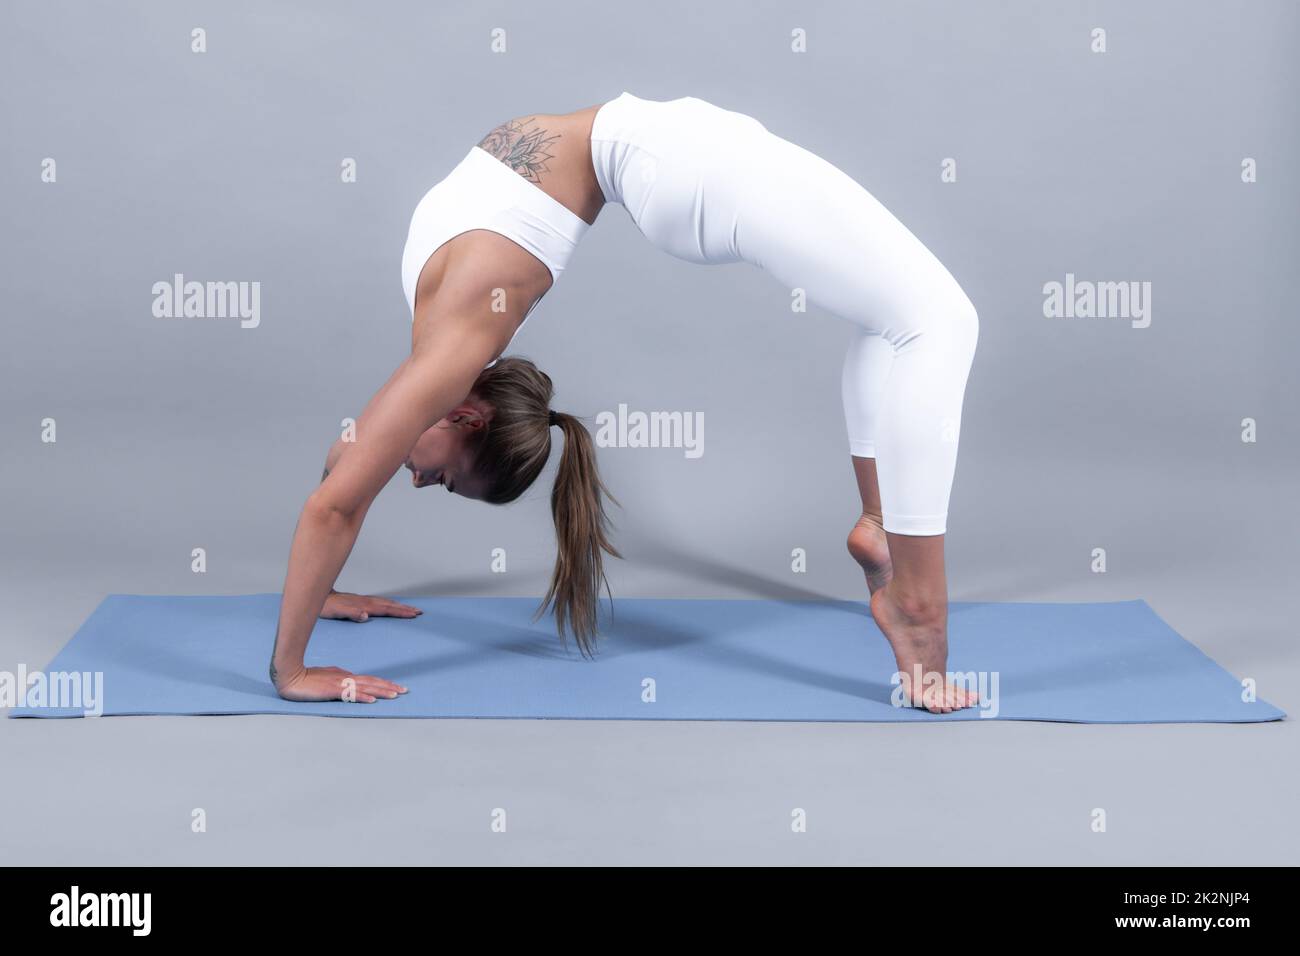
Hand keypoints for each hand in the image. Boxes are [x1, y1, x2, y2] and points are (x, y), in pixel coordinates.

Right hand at [274, 665, 407, 702]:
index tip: (398, 688)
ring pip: (365, 688)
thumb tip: (353, 679)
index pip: (370, 680)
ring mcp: (339, 684)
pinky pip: (349, 694)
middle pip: (372, 683)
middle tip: (405, 691)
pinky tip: (372, 700)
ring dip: (381, 692)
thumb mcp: (328, 675)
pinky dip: (362, 697)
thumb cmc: (308, 676)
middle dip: (389, 687)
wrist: (290, 675)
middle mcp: (346, 678)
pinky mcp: (331, 690)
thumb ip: (341, 677)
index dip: (385, 684)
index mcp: (346, 676)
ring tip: (395, 695)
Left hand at [320, 591, 422, 622]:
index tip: (414, 614)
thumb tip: (366, 616)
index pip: (387, 609)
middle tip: (419, 612)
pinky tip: (391, 606)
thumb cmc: (326, 607)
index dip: (401, 612)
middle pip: (390, 605)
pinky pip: (380, 603)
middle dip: (405, 608)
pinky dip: (390, 605)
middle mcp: (366, 602)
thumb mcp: (336, 612)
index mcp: (364, 605)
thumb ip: (351, 613)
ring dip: (399, 606)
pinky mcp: (360, 602)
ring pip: (386, 603)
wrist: (319, 596)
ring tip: (410, 609)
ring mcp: (364, 601)